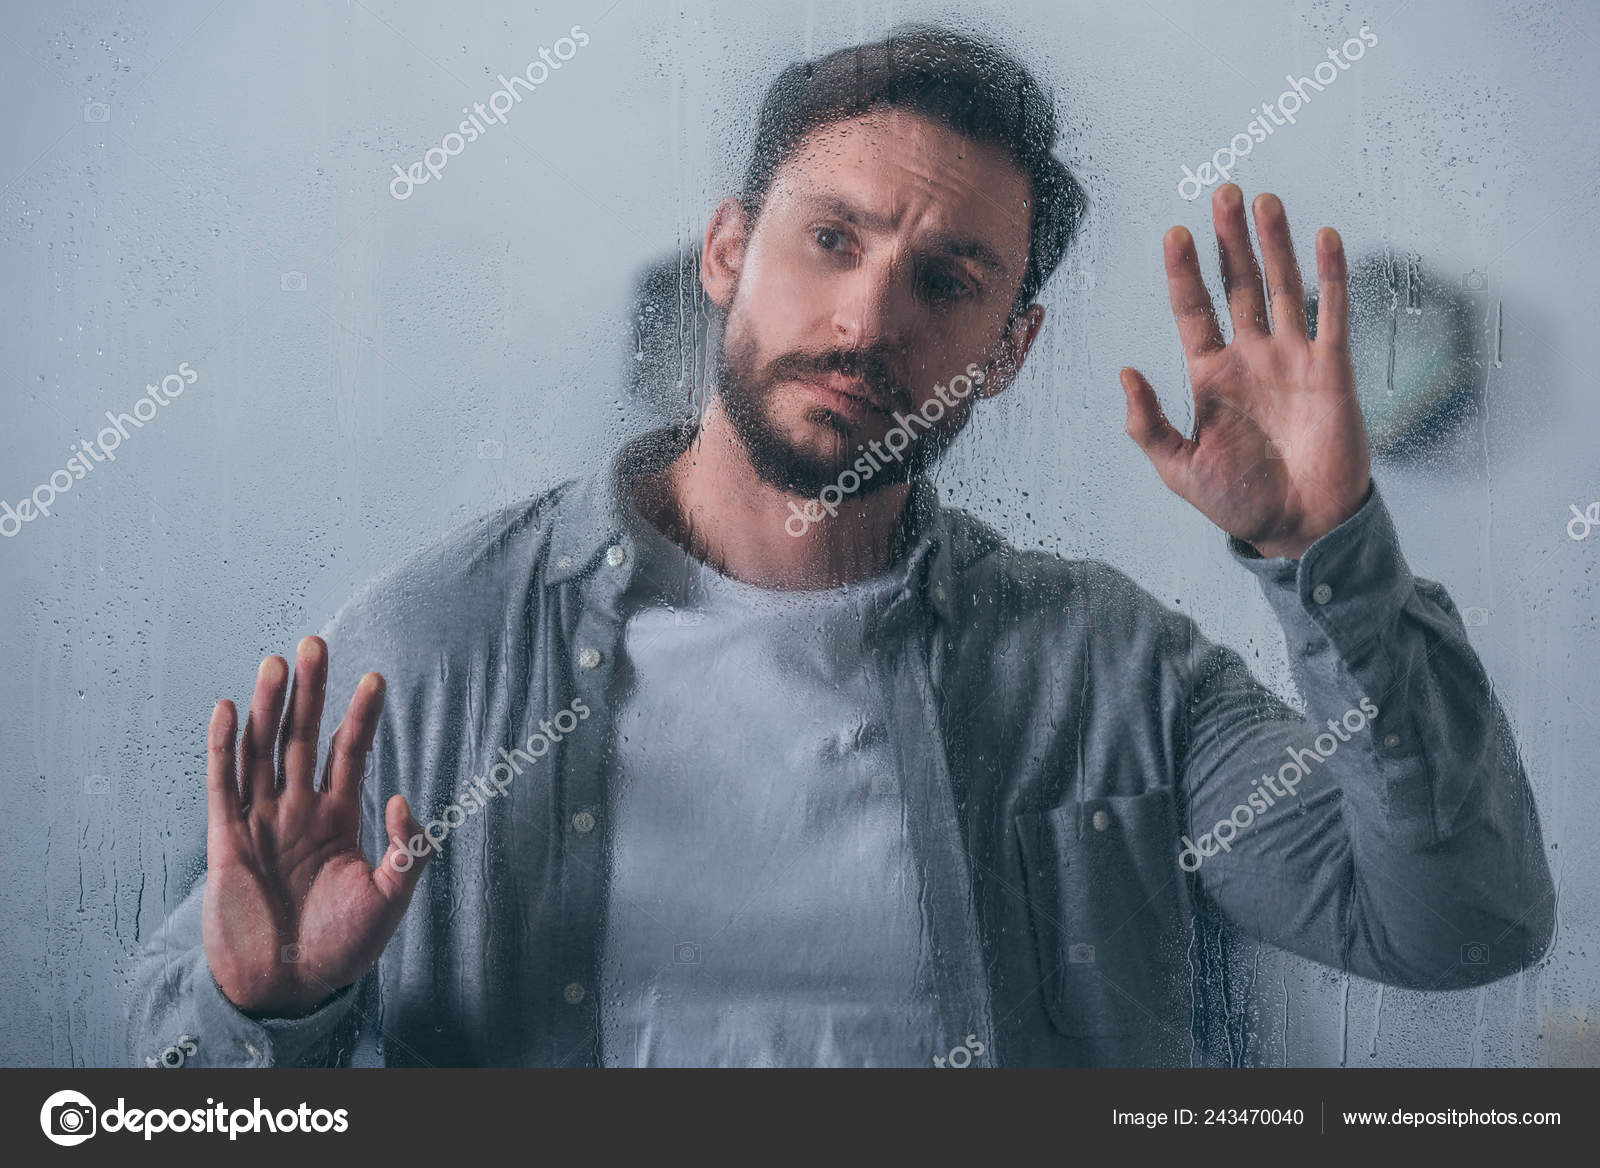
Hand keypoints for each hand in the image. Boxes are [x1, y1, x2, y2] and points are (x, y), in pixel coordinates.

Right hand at [202, 637, 430, 1016]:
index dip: (360, 716)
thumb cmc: (341, 947)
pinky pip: (222, 785)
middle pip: (302, 737)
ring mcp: (261, 820)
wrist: (289, 990)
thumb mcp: (389, 899)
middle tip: (315, 642)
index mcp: (338, 818)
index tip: (377, 678)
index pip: (349, 753)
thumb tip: (403, 798)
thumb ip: (406, 851)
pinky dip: (224, 747)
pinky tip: (231, 708)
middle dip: (309, 691)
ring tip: (277, 662)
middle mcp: (298, 810)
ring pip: (263, 750)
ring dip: (269, 707)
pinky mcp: (226, 839)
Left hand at [1121, 183, 1370, 558]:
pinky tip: (1325, 237)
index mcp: (1210, 375)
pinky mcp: (1332, 370)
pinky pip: (1332, 314)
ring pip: (1282, 288)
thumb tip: (1125, 373)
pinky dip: (1331, 277)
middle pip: (1238, 284)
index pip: (1194, 310)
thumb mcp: (1179, 468)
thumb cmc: (1237, 501)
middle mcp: (1250, 357)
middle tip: (1223, 193)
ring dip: (1275, 244)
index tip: (1173, 233)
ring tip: (1263, 200)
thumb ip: (1149, 424)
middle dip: (1229, 241)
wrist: (1298, 528)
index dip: (1184, 273)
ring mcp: (1292, 359)